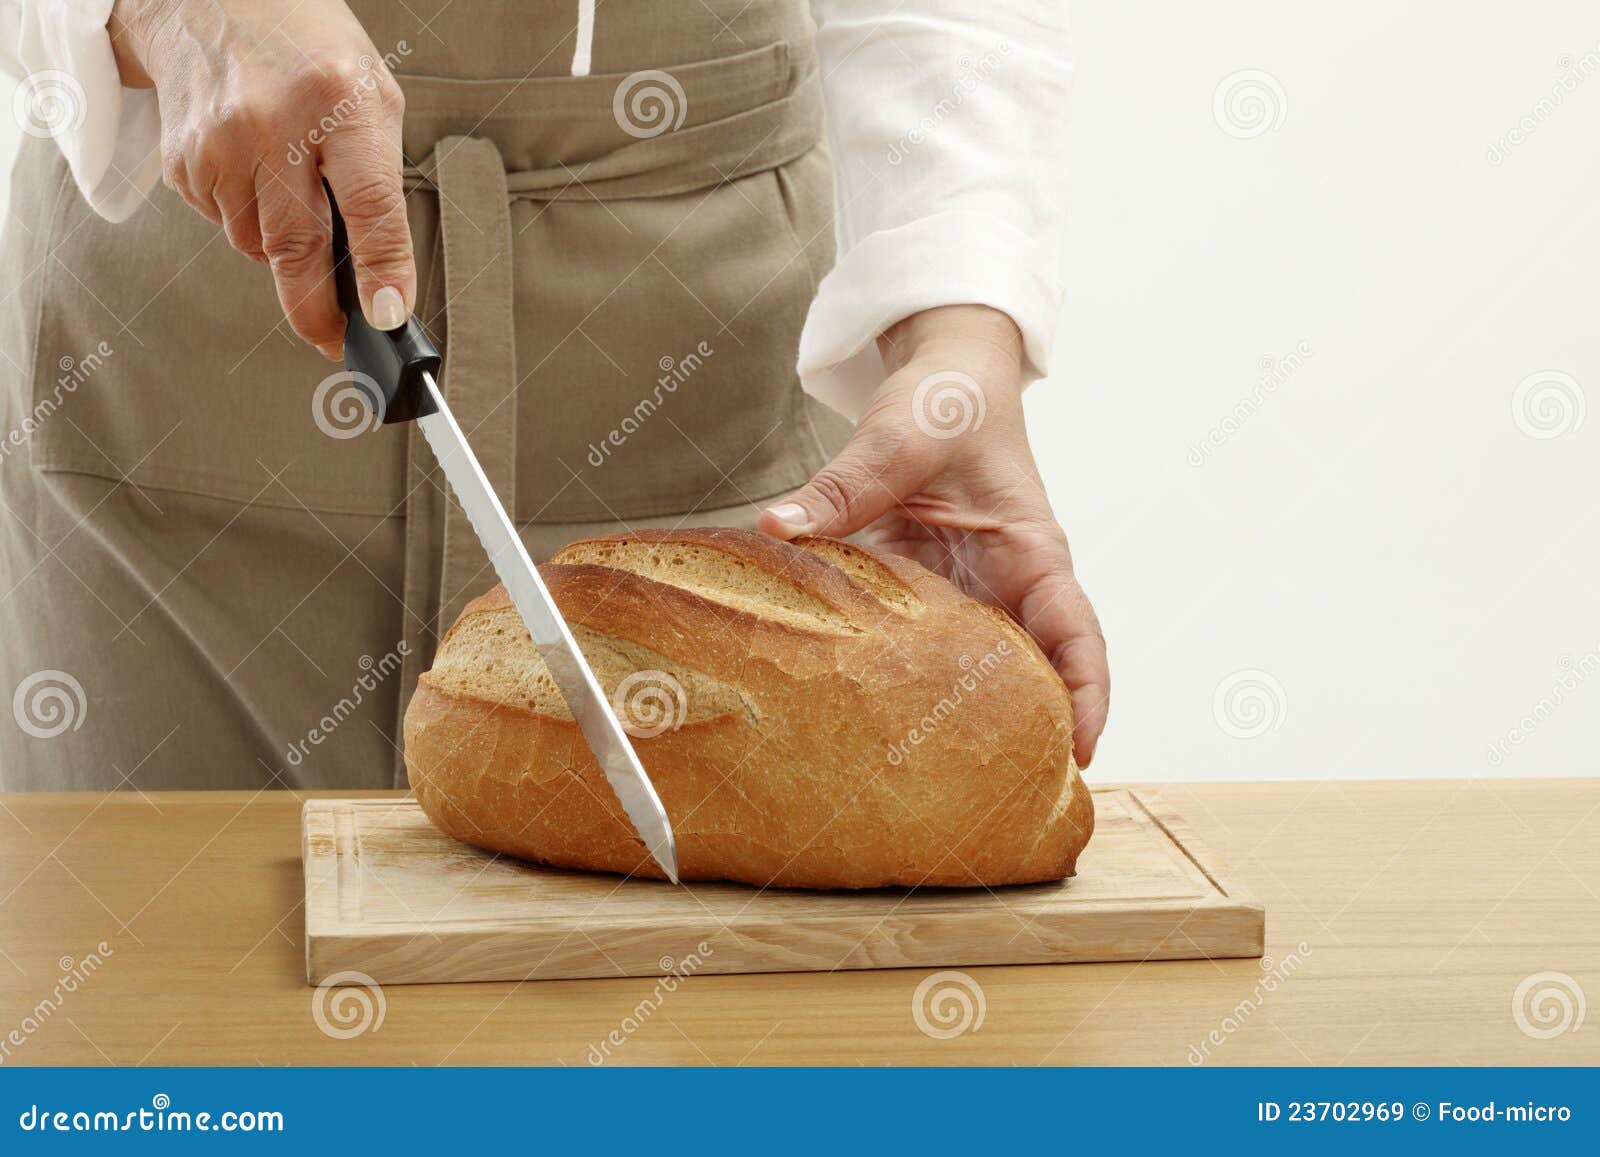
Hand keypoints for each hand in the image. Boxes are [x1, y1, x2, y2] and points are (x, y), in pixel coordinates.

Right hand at [109, 0, 414, 357]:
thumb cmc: (310, 53)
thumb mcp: (371, 97)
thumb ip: (380, 180)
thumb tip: (384, 275)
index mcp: (338, 103)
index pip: (368, 205)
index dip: (382, 271)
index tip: (388, 319)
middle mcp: (272, 126)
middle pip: (297, 249)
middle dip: (319, 310)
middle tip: (340, 340)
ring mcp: (219, 146)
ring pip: (259, 248)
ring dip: (284, 250)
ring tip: (293, 195)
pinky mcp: (184, 162)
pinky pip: (226, 226)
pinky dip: (248, 221)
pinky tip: (255, 175)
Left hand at [757, 306, 1108, 764]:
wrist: (940, 382)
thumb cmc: (948, 400)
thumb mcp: (902, 432)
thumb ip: (846, 483)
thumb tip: (778, 528)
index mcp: (1032, 550)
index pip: (1076, 632)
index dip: (1086, 693)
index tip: (1080, 750)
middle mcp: (1010, 585)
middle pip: (1035, 674)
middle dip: (1030, 737)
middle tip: (1005, 805)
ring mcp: (972, 595)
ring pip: (982, 673)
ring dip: (970, 726)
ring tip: (940, 791)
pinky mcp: (932, 596)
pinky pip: (929, 651)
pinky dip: (912, 691)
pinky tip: (874, 731)